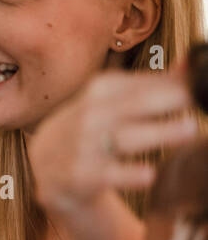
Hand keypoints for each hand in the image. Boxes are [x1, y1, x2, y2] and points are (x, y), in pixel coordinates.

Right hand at [28, 63, 194, 215]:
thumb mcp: (113, 102)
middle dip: (169, 99)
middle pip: (135, 105)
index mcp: (101, 90)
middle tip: (200, 97)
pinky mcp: (81, 176)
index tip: (204, 82)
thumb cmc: (91, 130)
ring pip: (124, 138)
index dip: (176, 84)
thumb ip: (153, 86)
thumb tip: (192, 63)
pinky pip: (108, 175)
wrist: (48, 167)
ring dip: (158, 133)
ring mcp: (84, 145)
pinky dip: (128, 175)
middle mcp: (90, 114)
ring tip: (190, 130)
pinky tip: (148, 174)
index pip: (142, 84)